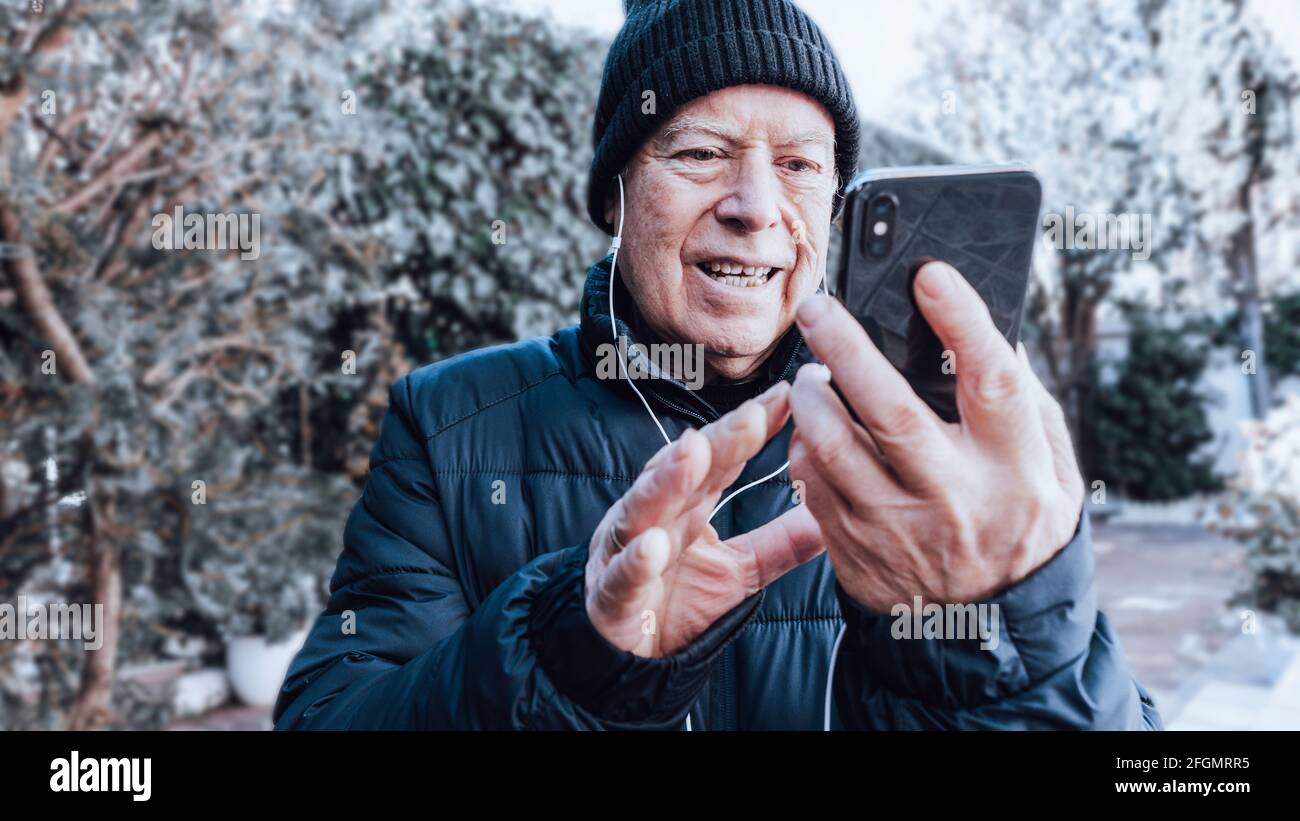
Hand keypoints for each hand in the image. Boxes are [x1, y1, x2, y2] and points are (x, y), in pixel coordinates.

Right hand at [586, 382, 824, 655]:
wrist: (625, 655)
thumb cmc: (675, 602)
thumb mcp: (740, 572)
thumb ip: (781, 544)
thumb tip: (832, 517)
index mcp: (686, 505)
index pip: (721, 458)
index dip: (750, 428)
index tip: (787, 397)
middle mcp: (653, 516)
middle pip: (684, 470)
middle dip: (716, 440)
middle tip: (752, 414)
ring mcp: (626, 550)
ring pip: (643, 508)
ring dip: (667, 480)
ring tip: (696, 452)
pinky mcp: (611, 594)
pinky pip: (621, 574)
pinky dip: (635, 559)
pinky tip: (654, 544)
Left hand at [787, 261, 1084, 611]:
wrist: (988, 627)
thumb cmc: (1019, 524)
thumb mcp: (1050, 469)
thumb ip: (1023, 403)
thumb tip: (987, 332)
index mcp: (1013, 467)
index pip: (991, 382)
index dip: (962, 322)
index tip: (931, 276)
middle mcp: (955, 497)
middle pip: (890, 411)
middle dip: (846, 349)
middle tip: (816, 307)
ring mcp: (900, 527)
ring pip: (835, 448)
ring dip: (811, 399)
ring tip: (810, 374)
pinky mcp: (856, 549)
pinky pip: (813, 484)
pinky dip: (804, 446)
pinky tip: (812, 427)